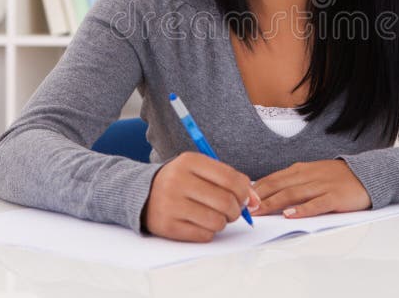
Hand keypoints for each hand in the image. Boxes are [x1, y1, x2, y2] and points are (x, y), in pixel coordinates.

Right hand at [142, 151, 260, 242]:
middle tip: (232, 211)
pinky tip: (201, 223)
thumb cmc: (181, 181)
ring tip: (215, 216)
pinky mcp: (167, 226)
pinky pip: (204, 235)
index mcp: (189, 161)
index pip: (230, 178)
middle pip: (225, 201)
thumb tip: (255, 200)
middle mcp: (178, 181)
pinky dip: (209, 232)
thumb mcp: (200, 170)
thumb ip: (229, 179)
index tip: (246, 198)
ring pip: (217, 221)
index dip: (245, 191)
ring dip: (223, 222)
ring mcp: (171, 204)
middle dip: (236, 210)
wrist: (144, 194)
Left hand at [250, 160, 371, 218]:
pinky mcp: (334, 197)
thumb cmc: (336, 177)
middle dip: (260, 197)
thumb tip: (267, 191)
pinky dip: (302, 209)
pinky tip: (290, 215)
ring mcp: (321, 186)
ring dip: (274, 203)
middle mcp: (308, 175)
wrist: (366, 174)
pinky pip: (316, 204)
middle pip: (279, 185)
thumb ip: (292, 181)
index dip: (257, 188)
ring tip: (260, 211)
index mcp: (301, 169)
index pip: (273, 178)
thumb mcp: (311, 174)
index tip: (242, 197)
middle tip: (244, 207)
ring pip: (293, 194)